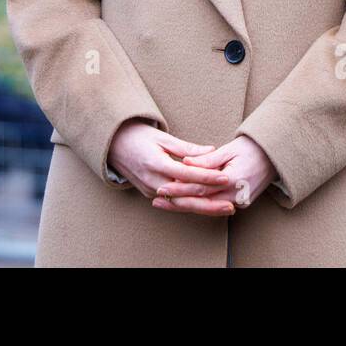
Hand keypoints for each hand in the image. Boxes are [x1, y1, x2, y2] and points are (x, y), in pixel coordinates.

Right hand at [107, 119, 232, 214]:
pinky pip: (173, 201)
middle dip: (210, 202)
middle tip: (231, 204)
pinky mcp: (150, 194)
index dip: (208, 177)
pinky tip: (207, 205)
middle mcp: (153, 181)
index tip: (226, 177)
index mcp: (156, 163)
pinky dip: (190, 204)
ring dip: (203, 207)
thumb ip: (187, 148)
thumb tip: (211, 150)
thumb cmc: (139, 136)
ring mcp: (150, 190)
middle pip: (186, 197)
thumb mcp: (163, 137)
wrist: (114, 145)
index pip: (187, 174)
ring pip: (181, 203)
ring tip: (223, 208)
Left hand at [152, 135, 275, 214]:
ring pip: (207, 207)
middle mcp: (237, 195)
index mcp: (233, 179)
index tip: (163, 187)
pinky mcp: (240, 202)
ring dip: (186, 205)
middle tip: (157, 200)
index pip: (201, 188)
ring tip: (165, 203)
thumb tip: (186, 162)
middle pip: (202, 202)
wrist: (273, 156)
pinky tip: (184, 202)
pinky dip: (199, 204)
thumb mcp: (229, 149)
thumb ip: (207, 160)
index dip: (181, 188)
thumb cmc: (251, 148)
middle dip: (178, 202)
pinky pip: (216, 205)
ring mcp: (239, 201)